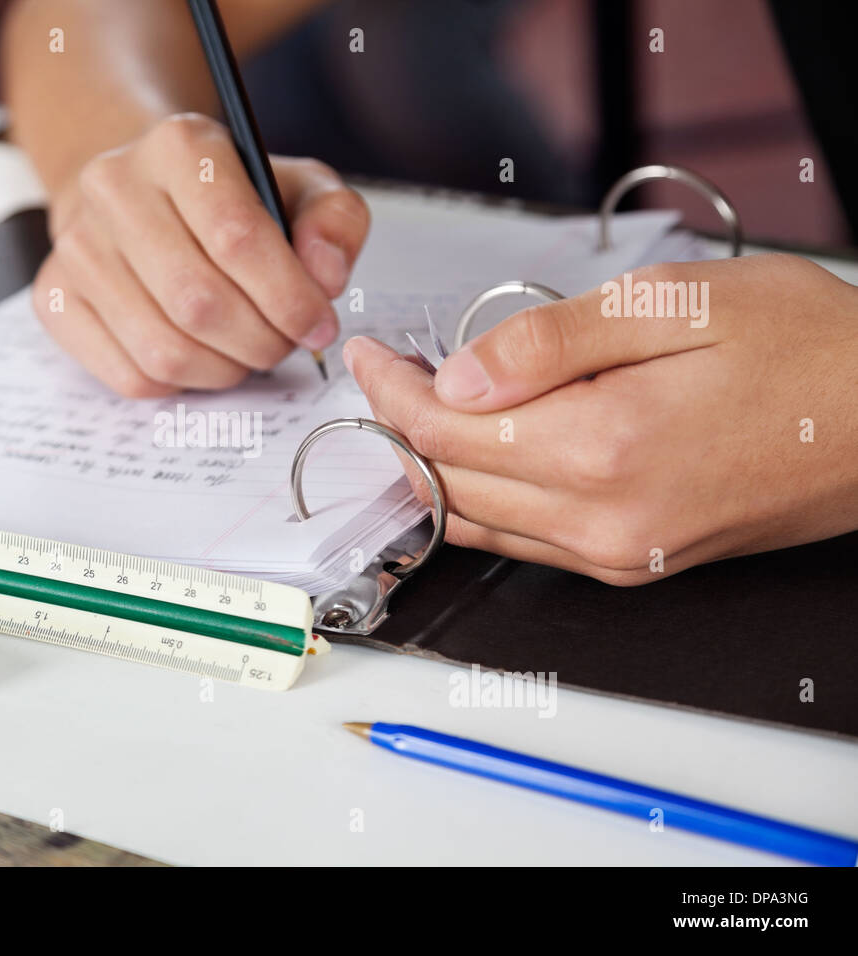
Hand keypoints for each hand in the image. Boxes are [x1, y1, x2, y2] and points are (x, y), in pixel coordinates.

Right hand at [32, 113, 369, 395]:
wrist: (139, 198)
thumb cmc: (229, 201)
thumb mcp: (299, 188)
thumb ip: (334, 221)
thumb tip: (324, 276)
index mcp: (179, 146)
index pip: (237, 237)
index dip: (290, 298)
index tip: (319, 325)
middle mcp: (113, 187)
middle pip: (198, 302)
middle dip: (261, 342)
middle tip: (285, 344)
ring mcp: (75, 246)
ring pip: (164, 349)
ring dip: (225, 370)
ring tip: (247, 351)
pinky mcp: (54, 298)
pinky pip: (129, 375)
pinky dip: (182, 383)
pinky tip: (202, 355)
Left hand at [344, 254, 857, 584]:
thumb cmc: (806, 352)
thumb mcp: (677, 305)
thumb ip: (551, 342)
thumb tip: (457, 376)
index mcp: (604, 449)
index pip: (447, 430)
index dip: (392, 389)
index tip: (370, 354)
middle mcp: (602, 521)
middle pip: (452, 480)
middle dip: (403, 423)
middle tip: (389, 371)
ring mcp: (617, 553)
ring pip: (478, 521)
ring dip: (434, 466)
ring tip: (419, 406)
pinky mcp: (634, 562)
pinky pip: (524, 540)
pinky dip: (481, 499)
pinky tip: (477, 455)